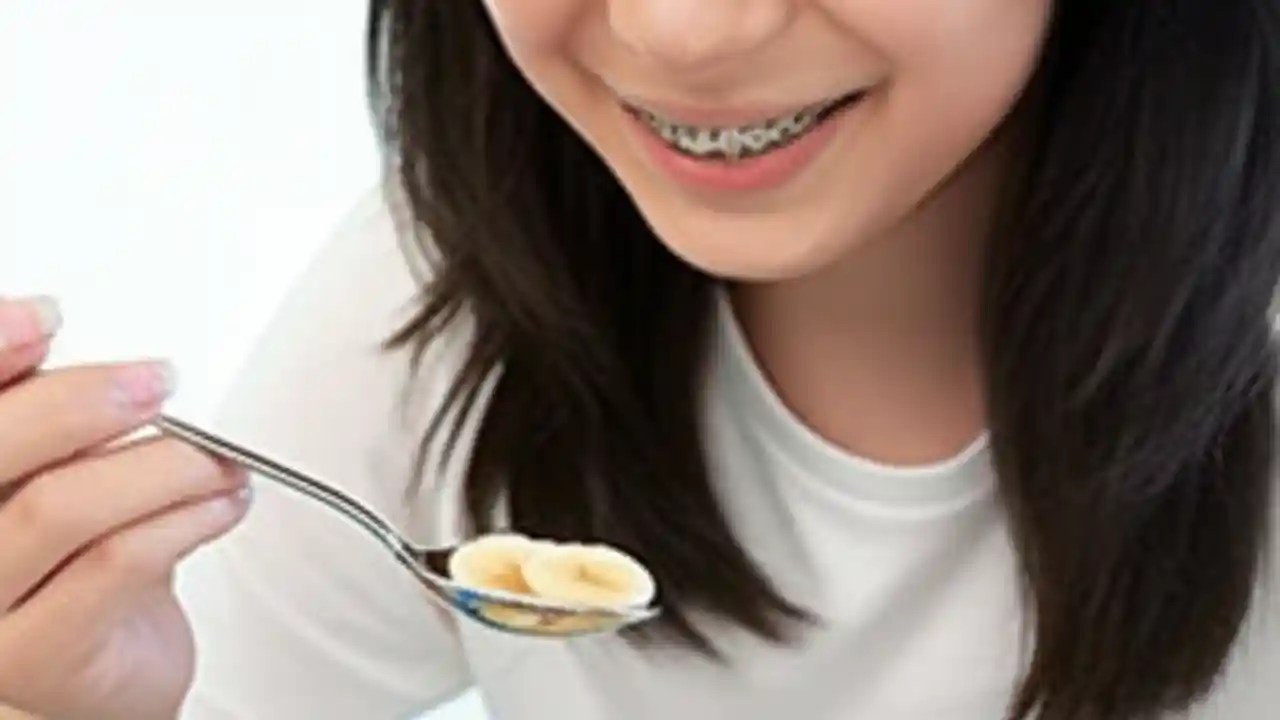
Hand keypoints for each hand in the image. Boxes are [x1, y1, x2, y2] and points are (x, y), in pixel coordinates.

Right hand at [0, 297, 250, 719]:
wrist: (112, 679)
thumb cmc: (88, 571)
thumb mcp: (71, 484)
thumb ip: (67, 430)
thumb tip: (117, 359)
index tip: (46, 316)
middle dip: (77, 402)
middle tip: (157, 379)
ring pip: (60, 507)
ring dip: (160, 466)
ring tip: (218, 458)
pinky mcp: (43, 653)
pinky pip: (116, 562)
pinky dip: (185, 518)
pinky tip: (224, 502)